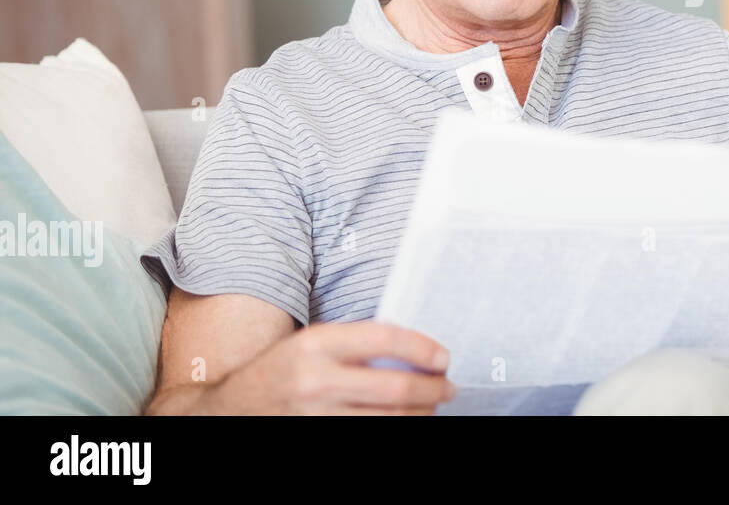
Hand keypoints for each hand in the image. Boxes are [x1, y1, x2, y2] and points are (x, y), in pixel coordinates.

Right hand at [202, 321, 456, 414]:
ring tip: (431, 407)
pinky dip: (395, 429)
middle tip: (448, 387)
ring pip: (387, 422)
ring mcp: (314, 417)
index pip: (384, 338)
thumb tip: (417, 352)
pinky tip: (406, 422)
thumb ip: (356, 344)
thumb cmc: (283, 370)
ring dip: (420, 415)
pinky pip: (368, 438)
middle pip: (393, 389)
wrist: (230, 408)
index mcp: (316, 343)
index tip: (443, 358)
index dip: (422, 349)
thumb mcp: (312, 343)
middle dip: (432, 389)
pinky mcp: (315, 439)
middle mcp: (314, 381)